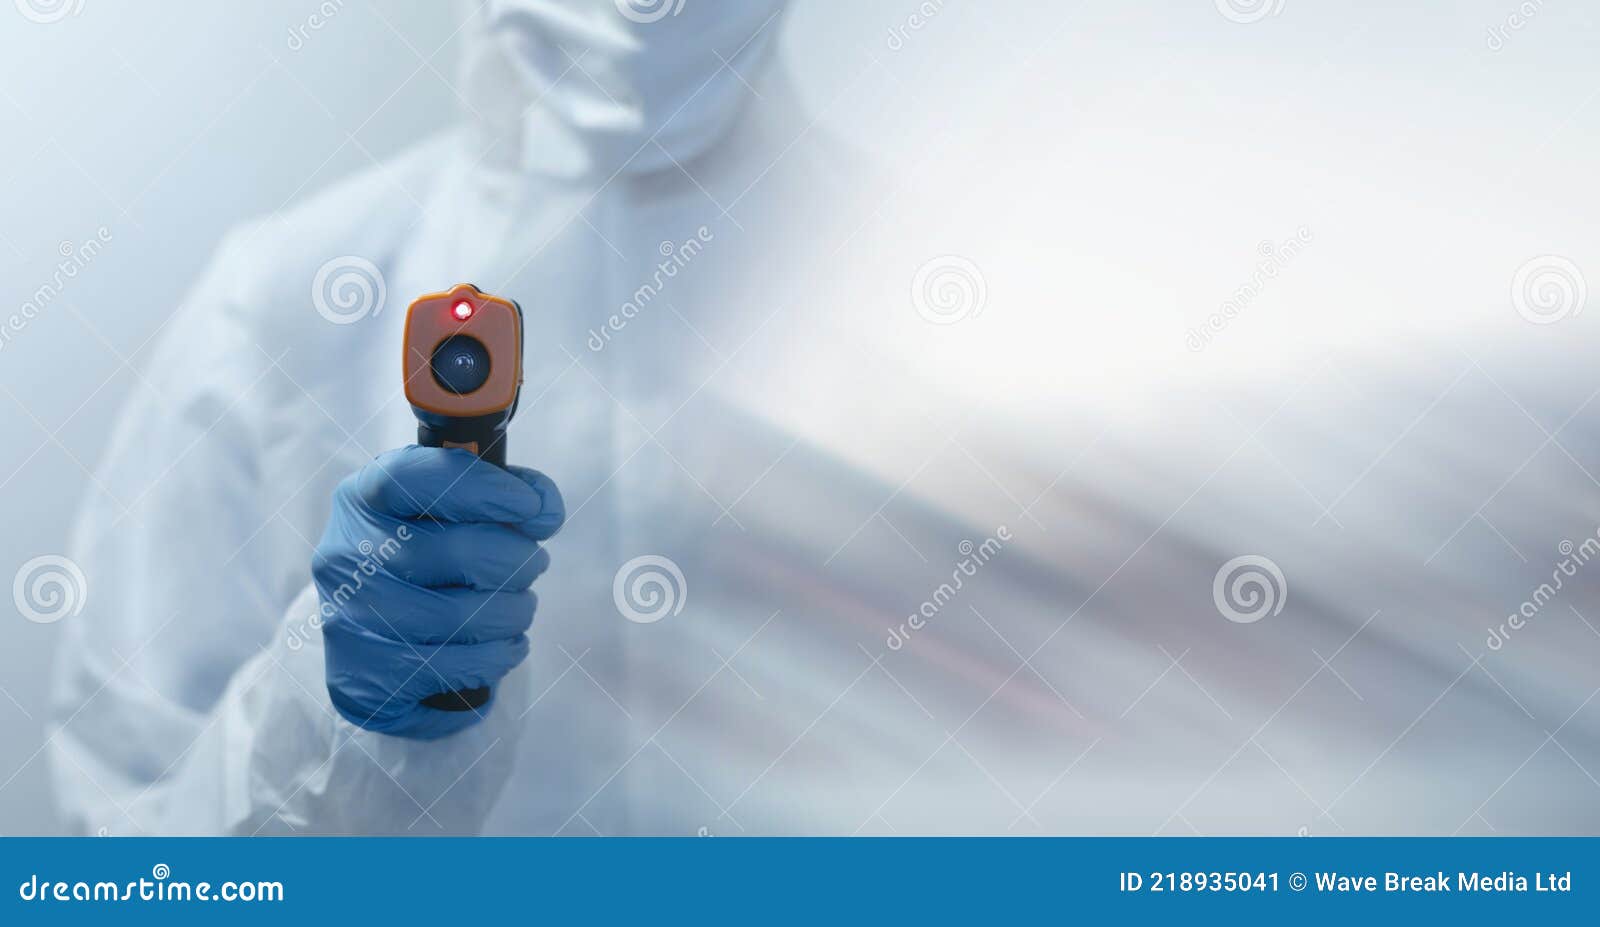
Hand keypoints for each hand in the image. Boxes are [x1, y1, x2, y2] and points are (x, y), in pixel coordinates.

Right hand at [312, 445, 563, 738]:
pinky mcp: (365, 675)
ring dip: (514, 611)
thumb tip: (544, 509)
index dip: (480, 488)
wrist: (375, 652)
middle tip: (534, 564)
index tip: (528, 505)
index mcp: (362, 500)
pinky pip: (455, 666)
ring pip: (462, 615)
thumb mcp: (450, 516)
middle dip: (519, 560)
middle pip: (459, 552)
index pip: (410, 478)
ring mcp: (350, 618)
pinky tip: (506, 645)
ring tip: (519, 606)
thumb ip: (500, 496)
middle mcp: (347, 554)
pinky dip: (498, 656)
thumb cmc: (427, 568)